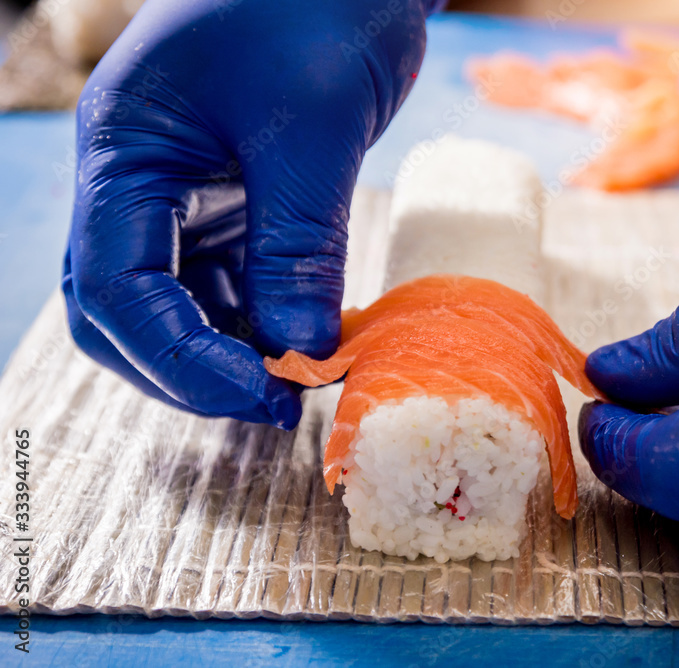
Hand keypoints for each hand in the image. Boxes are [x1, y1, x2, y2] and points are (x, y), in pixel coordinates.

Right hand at [62, 0, 437, 427]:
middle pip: (127, 312)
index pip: (114, 288)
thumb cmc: (315, 10)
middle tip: (278, 401)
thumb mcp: (311, 131)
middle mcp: (139, 183)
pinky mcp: (233, 203)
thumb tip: (301, 351)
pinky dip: (266, 320)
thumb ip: (297, 244)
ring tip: (305, 375)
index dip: (180, 359)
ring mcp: (183, 196)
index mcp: (123, 153)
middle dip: (193, 369)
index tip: (264, 393)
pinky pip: (232, 283)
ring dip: (234, 352)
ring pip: (182, 306)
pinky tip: (311, 337)